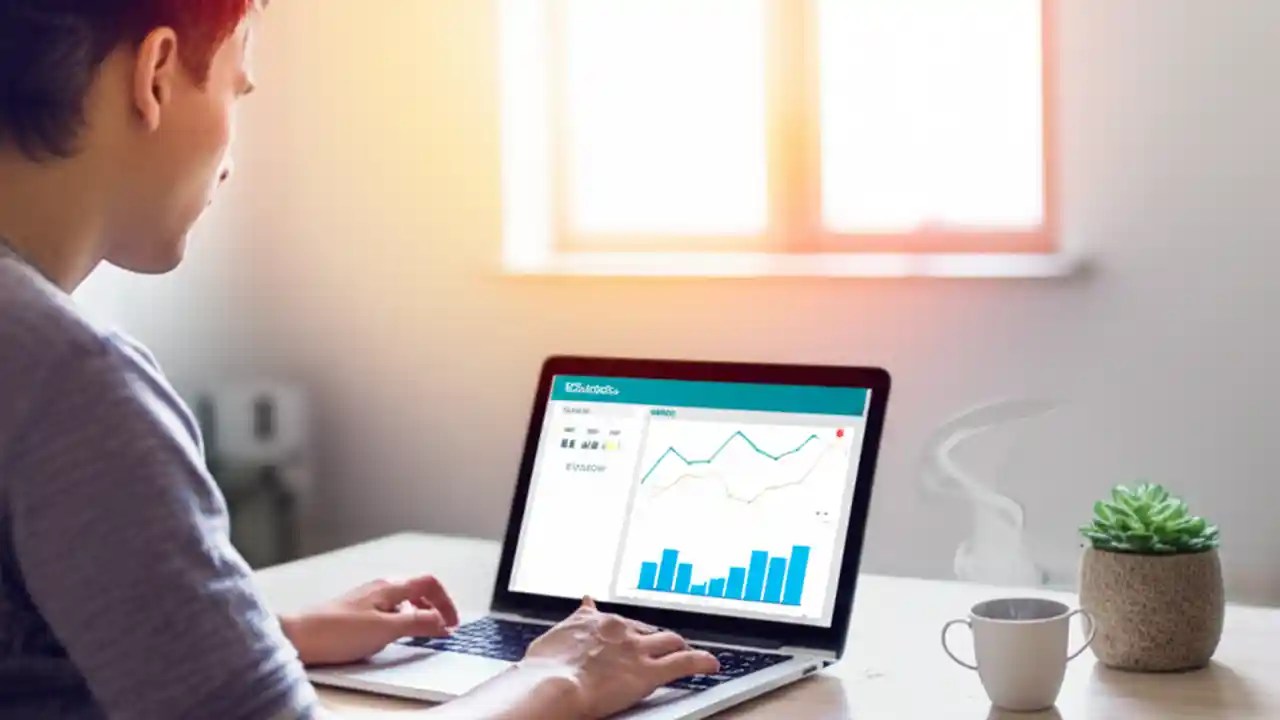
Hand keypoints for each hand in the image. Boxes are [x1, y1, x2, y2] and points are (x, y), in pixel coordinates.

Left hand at [280, 575, 460, 666]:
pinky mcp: (356, 612)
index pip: (429, 584)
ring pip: (403, 601)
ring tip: (422, 634)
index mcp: (390, 587)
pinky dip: (402, 620)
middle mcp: (379, 588)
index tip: (453, 623)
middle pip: (418, 591)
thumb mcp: (386, 629)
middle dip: (435, 608)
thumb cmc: (337, 631)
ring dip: (419, 615)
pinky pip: (389, 610)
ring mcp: (367, 599)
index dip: (446, 602)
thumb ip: (417, 623)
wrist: (298, 636)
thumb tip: (442, 622)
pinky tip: (393, 636)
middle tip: (442, 630)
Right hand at [520, 597, 718, 718]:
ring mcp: (637, 650)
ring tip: (688, 651)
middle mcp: (620, 629)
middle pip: (648, 630)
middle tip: (663, 646)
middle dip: (656, 638)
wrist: (551, 685)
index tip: (632, 632)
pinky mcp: (650, 671)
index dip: (630, 629)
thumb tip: (583, 601)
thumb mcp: (553, 637)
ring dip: (680, 646)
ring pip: (670, 641)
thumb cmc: (543, 669)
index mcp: (596, 621)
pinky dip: (702, 662)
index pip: (621, 622)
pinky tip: (711, 664)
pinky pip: (685, 662)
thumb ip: (572, 621)